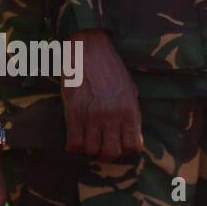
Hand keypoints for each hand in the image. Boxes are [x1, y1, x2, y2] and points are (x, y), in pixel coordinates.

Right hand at [62, 29, 141, 160]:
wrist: (91, 52)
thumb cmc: (112, 70)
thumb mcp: (130, 90)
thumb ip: (131, 114)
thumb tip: (133, 136)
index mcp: (130, 110)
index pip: (133, 145)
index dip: (127, 150)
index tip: (121, 145)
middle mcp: (113, 116)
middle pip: (111, 153)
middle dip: (107, 154)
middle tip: (102, 146)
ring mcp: (93, 117)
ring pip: (91, 151)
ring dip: (90, 149)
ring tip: (89, 140)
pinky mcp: (74, 114)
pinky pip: (73, 144)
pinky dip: (74, 146)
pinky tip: (76, 137)